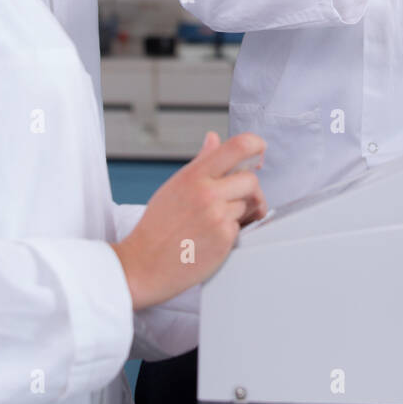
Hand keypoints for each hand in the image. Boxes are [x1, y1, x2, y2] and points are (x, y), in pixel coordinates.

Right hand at [110, 130, 266, 310]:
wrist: (143, 264)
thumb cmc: (157, 226)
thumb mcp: (175, 185)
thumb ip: (201, 161)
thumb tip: (214, 138)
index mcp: (194, 175)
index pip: (238, 146)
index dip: (255, 145)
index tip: (259, 150)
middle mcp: (207, 193)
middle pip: (251, 180)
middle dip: (248, 190)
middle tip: (235, 198)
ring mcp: (217, 216)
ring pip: (248, 205)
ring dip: (240, 213)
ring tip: (215, 221)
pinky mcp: (224, 239)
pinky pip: (242, 227)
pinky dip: (233, 232)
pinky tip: (213, 237)